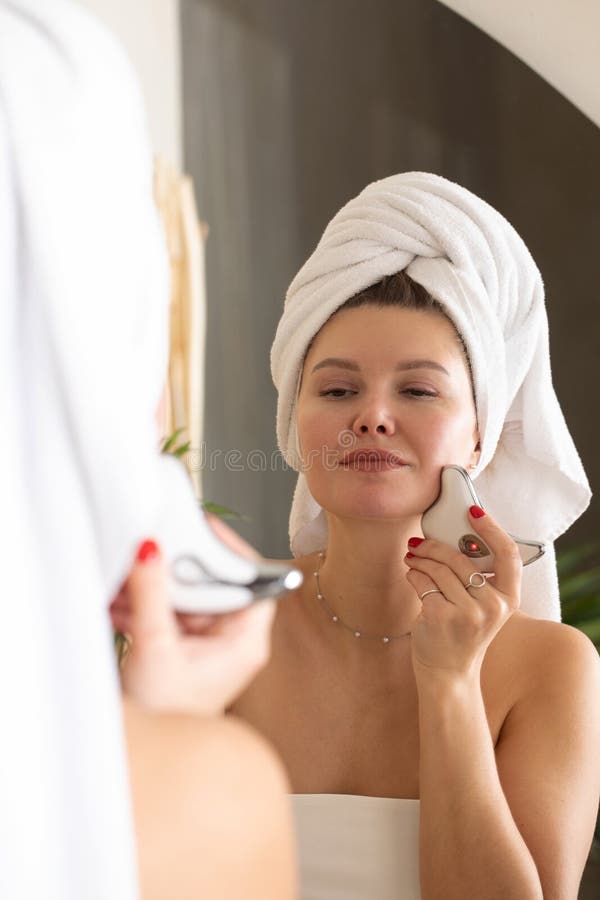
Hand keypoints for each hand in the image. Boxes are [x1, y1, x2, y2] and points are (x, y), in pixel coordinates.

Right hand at [110, 515, 276, 715]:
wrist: (143, 754)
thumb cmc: (165, 716)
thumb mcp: (155, 647)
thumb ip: (152, 595)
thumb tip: (152, 551)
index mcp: (244, 641)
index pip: (254, 580)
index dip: (231, 552)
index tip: (205, 530)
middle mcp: (231, 639)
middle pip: (213, 584)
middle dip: (176, 570)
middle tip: (152, 551)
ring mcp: (206, 642)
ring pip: (185, 596)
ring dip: (152, 588)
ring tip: (125, 581)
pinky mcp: (182, 646)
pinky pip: (167, 612)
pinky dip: (143, 605)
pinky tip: (118, 602)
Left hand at [404, 505, 520, 680]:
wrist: (449, 674)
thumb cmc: (463, 632)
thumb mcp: (481, 606)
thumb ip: (476, 577)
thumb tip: (450, 535)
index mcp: (508, 599)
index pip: (507, 554)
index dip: (492, 528)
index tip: (473, 510)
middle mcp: (492, 606)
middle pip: (460, 558)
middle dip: (434, 546)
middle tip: (418, 543)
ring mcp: (468, 613)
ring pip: (438, 568)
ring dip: (419, 559)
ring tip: (412, 557)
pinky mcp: (441, 617)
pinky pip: (422, 582)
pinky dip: (413, 575)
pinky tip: (411, 575)